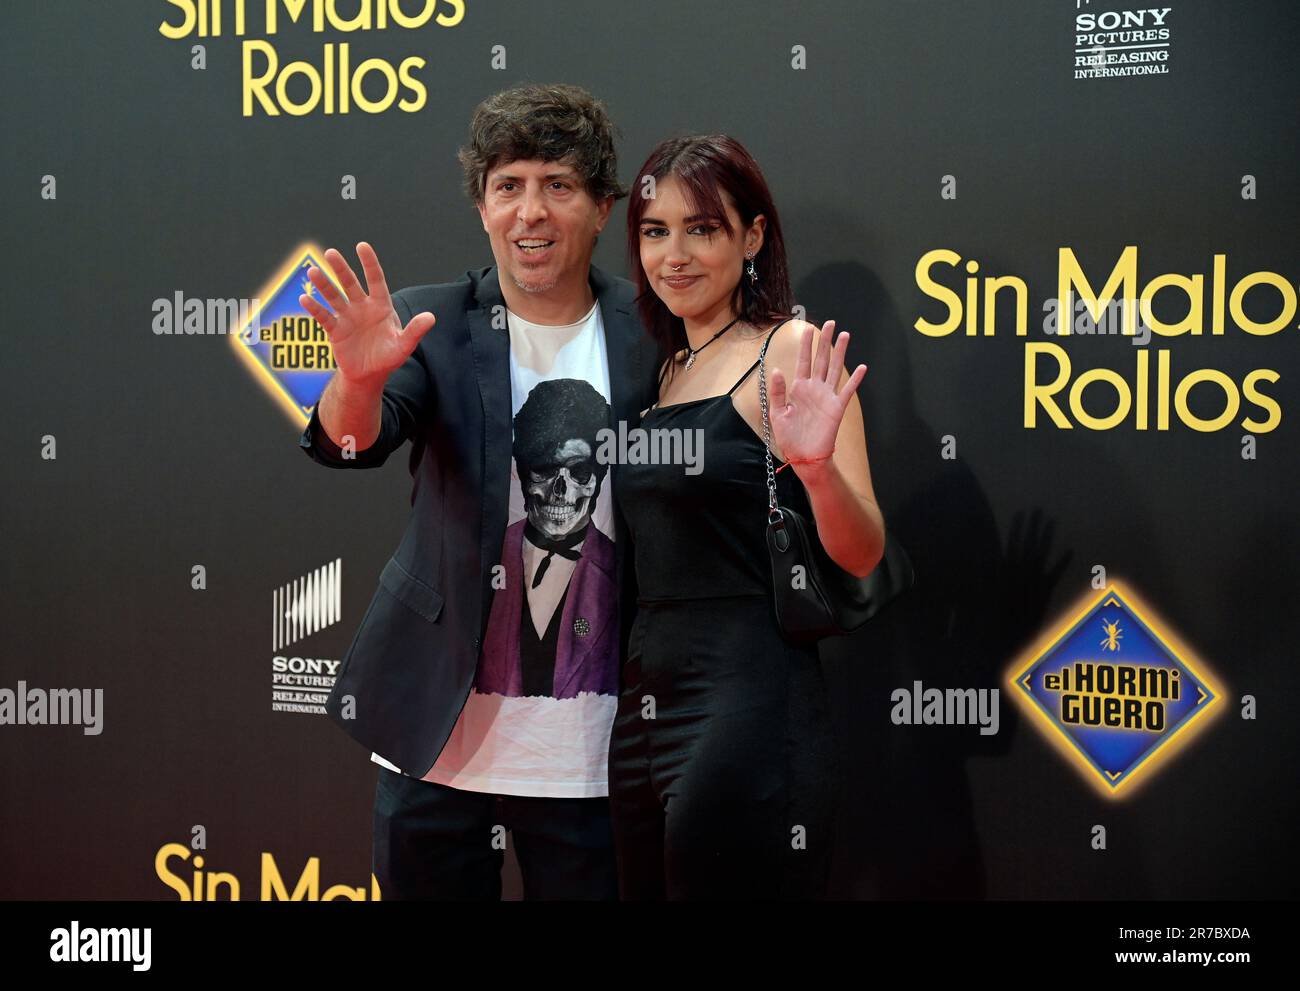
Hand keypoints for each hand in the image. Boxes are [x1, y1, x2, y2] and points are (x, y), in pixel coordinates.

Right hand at [299, 242, 434, 389]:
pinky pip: (324, 317)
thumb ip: (415, 331)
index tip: (362, 246)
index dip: (369, 263)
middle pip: (350, 283)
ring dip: (323, 285)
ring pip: (334, 296)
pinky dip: (315, 309)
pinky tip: (305, 299)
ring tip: (312, 271)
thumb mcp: (404, 345)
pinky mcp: (335, 330)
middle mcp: (362, 307)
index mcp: (380, 306)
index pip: (375, 280)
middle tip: (330, 253)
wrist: (370, 375)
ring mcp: (347, 317)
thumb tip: (431, 317)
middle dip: (340, 268)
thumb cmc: (389, 357)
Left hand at [768, 320, 867, 471]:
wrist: (803, 456)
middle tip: (831, 323)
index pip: (803, 361)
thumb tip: (777, 370)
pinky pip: (847, 391)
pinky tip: (862, 367)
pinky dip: (855, 380)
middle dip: (825, 341)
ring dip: (841, 353)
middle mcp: (814, 389)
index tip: (807, 328)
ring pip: (835, 369)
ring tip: (845, 335)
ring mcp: (827, 397)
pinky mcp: (837, 408)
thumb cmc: (789, 437)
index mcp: (798, 389)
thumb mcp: (777, 414)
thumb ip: (778, 392)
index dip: (806, 345)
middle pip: (822, 360)